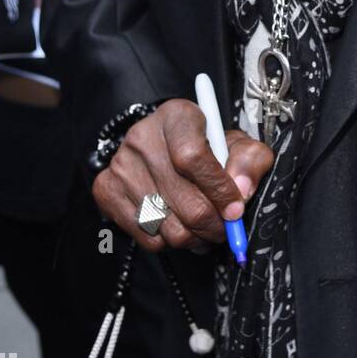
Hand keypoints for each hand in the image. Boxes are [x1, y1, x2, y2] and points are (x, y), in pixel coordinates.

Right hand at [92, 99, 272, 253]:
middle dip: (212, 224)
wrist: (165, 146)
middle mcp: (142, 137)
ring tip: (204, 229)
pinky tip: (178, 225)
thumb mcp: (237, 144)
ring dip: (193, 238)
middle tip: (224, 229)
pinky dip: (169, 241)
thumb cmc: (207, 146)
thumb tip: (241, 191)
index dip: (218, 190)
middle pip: (183, 200)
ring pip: (166, 225)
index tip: (235, 209)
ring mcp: (121, 164)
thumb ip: (250, 162)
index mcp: (177, 116)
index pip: (193, 158)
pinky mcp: (107, 189)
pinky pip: (146, 236)